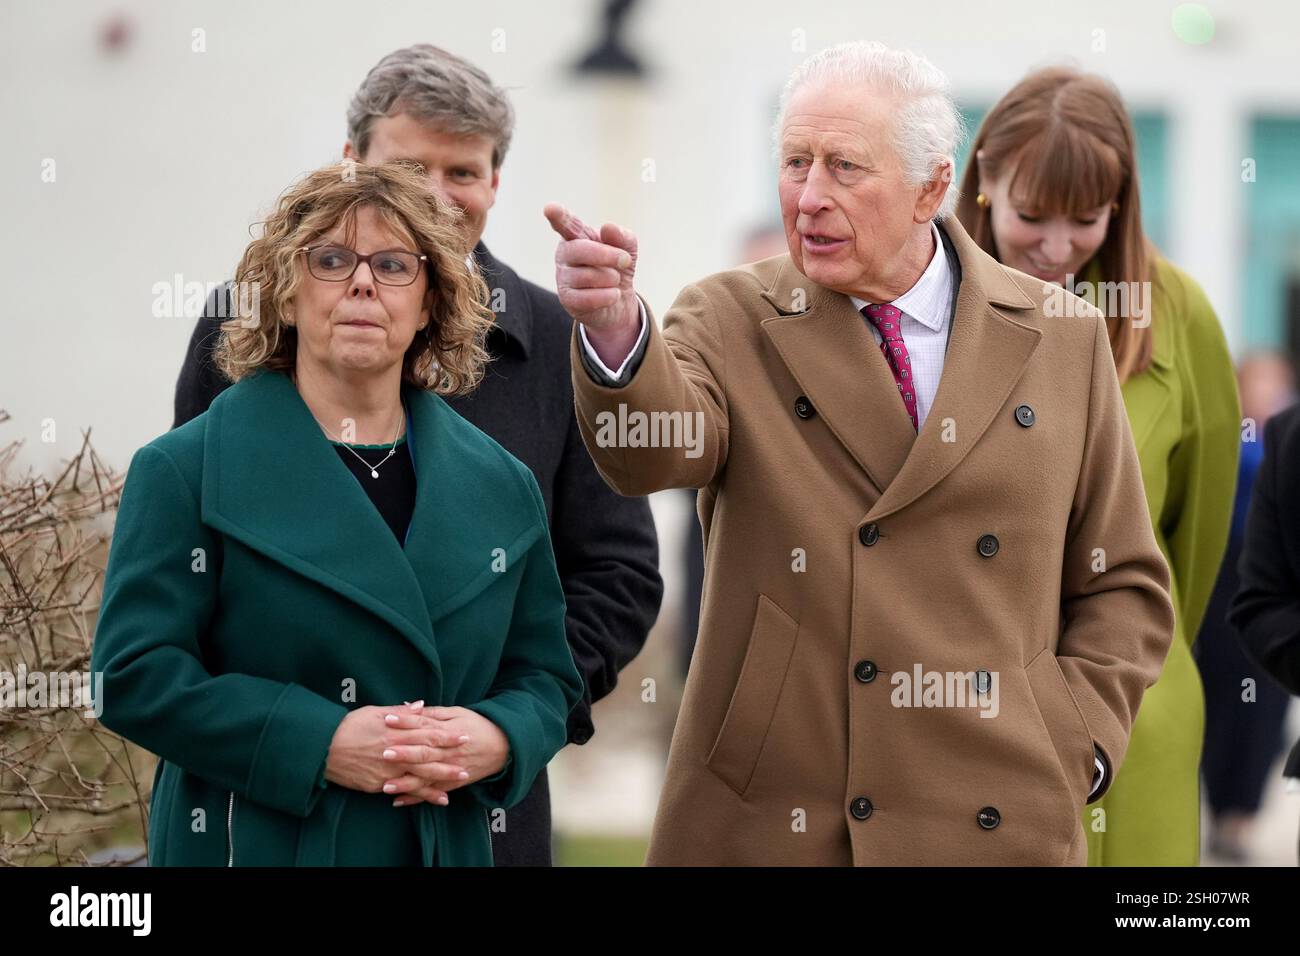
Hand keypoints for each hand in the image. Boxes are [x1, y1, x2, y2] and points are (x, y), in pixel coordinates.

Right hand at [324, 702, 469, 804]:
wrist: (322, 748)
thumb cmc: (348, 726)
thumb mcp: (374, 712)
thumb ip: (400, 712)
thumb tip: (421, 705)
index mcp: (395, 731)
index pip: (426, 733)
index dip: (447, 736)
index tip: (463, 736)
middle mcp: (394, 752)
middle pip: (427, 758)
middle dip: (448, 762)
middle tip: (467, 766)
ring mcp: (386, 771)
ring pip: (418, 777)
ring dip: (438, 782)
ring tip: (456, 784)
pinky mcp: (377, 784)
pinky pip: (402, 790)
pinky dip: (418, 794)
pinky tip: (433, 797)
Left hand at [380, 705, 509, 807]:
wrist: (503, 746)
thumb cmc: (477, 725)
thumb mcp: (458, 713)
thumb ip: (433, 713)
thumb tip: (409, 707)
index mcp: (449, 731)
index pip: (424, 726)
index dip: (406, 722)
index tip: (388, 719)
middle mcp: (449, 752)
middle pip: (424, 753)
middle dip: (404, 754)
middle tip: (383, 753)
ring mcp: (451, 769)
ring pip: (426, 777)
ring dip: (406, 782)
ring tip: (386, 786)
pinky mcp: (453, 783)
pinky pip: (433, 792)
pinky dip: (417, 798)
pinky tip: (399, 801)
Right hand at [543, 203, 641, 366]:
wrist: (617, 302)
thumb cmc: (617, 268)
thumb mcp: (627, 249)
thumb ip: (622, 236)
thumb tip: (608, 228)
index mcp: (576, 236)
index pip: (566, 225)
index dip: (559, 217)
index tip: (549, 208)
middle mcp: (565, 254)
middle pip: (580, 250)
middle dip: (607, 256)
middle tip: (625, 260)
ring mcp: (563, 277)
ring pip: (588, 276)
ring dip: (611, 279)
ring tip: (614, 280)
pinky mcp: (567, 299)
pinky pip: (589, 298)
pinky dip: (608, 296)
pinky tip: (612, 295)